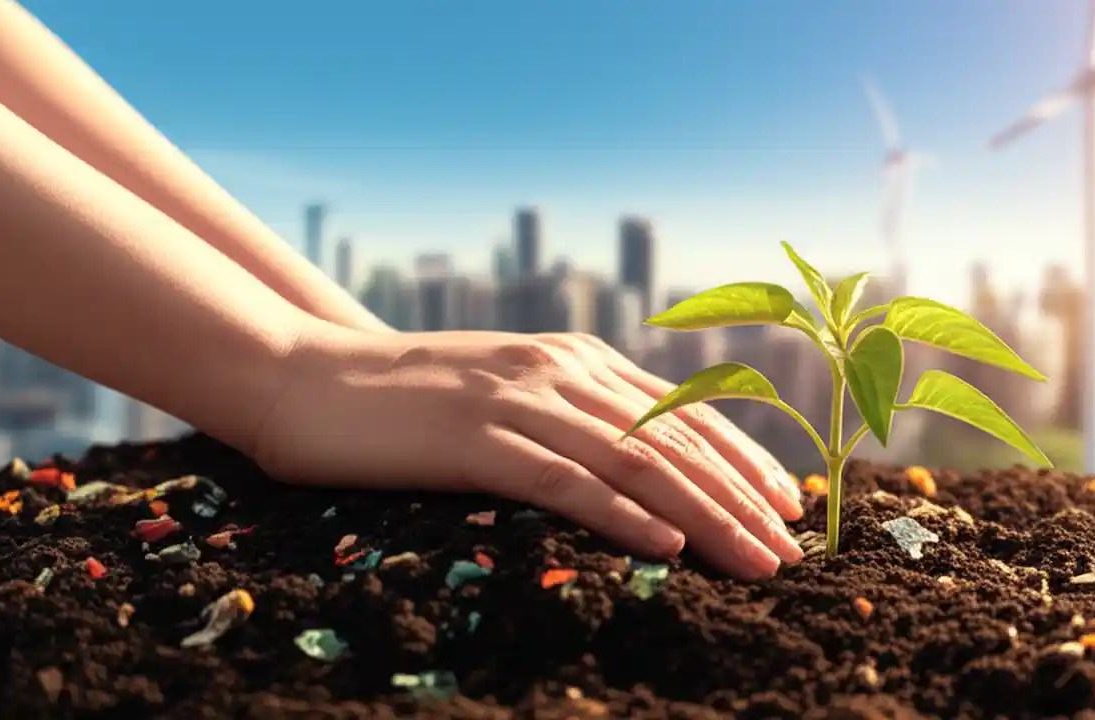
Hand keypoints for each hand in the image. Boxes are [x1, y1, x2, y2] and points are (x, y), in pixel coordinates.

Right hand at [249, 327, 804, 579]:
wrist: (305, 375)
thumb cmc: (405, 400)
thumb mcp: (503, 395)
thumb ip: (566, 413)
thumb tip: (632, 463)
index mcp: (573, 359)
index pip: (681, 411)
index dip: (740, 459)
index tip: (784, 506)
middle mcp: (560, 371)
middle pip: (673, 439)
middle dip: (740, 497)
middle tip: (789, 550)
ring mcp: (518, 400)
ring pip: (635, 461)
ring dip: (703, 514)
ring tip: (754, 560)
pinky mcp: (475, 438)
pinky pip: (563, 479)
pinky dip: (620, 514)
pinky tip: (665, 546)